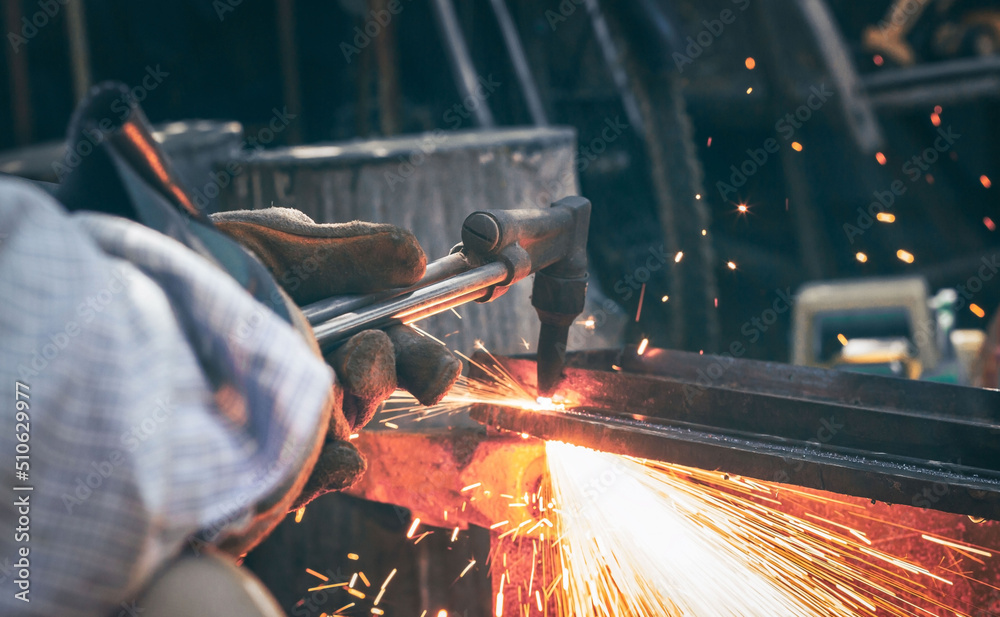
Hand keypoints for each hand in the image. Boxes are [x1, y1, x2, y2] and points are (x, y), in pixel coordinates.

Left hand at [211, 207, 461, 505]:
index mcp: (336, 317)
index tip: (435, 377)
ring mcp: (291, 411)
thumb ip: (345, 252)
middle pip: (383, 387)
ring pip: (348, 426)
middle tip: (362, 374)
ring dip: (346, 412)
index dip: (424, 363)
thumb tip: (416, 257)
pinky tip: (330, 457)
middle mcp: (320, 365)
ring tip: (321, 397)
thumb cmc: (193, 263)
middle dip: (388, 380)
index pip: (397, 343)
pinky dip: (329, 467)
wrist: (118, 309)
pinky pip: (309, 473)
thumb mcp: (272, 243)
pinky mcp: (263, 456)